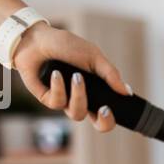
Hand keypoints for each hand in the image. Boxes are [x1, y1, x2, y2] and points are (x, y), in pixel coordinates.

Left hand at [11, 22, 131, 133]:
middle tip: (103, 108)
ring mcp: (65, 100)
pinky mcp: (47, 99)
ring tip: (75, 77)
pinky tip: (56, 74)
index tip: (111, 108)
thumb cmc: (66, 45)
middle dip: (103, 121)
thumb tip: (127, 92)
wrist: (36, 39)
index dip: (113, 118)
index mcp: (96, 89)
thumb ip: (110, 74)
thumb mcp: (92, 56)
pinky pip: (57, 103)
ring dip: (79, 96)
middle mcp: (81, 98)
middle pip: (98, 124)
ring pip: (78, 114)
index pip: (109, 112)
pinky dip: (59, 88)